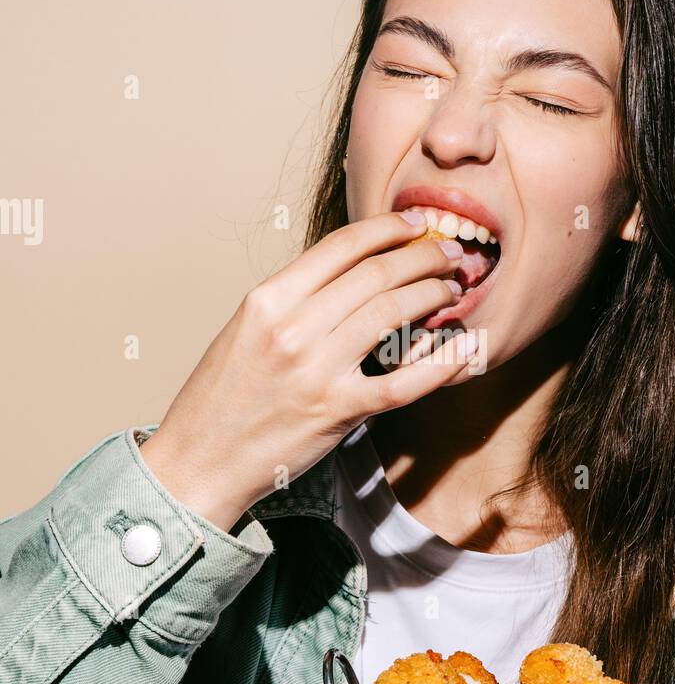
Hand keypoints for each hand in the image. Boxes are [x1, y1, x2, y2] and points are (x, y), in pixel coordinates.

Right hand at [139, 210, 476, 529]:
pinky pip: (403, 382)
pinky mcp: (337, 412)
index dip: (390, 228)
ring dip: (433, 295)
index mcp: (269, 299)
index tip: (418, 223)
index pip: (342, 245)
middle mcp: (293, 327)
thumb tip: (352, 271)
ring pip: (393, 313)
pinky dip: (441, 363)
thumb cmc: (223, 395)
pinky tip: (466, 348)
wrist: (198, 460)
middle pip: (376, 274)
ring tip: (452, 290)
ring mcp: (316, 370)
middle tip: (449, 254)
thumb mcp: (247, 329)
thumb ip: (295, 298)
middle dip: (423, 257)